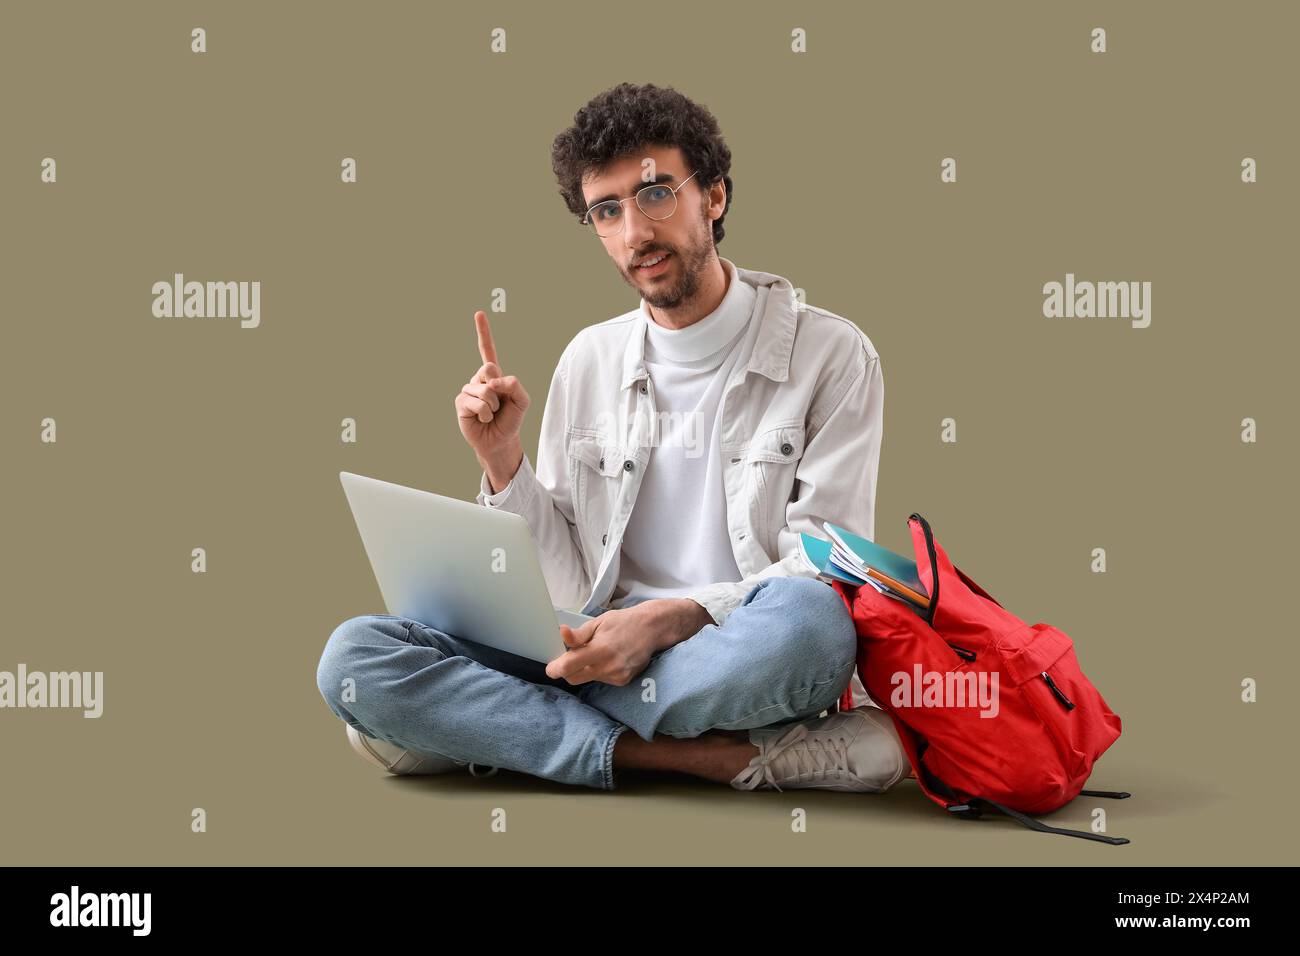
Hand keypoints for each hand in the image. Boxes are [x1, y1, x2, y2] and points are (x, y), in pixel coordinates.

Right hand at [455, 310, 530, 489]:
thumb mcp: (522, 402)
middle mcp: (479, 379)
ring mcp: (468, 390)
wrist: (499, 441)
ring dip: (494, 406)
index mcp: (494, 375)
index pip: (488, 350)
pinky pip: (477, 402)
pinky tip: (483, 419)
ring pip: (485, 390)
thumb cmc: (510, 421)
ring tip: (492, 414)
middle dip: (499, 388)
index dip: (483, 332)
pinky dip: (485, 413)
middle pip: (489, 368)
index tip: (479, 314)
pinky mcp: (461, 403)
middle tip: (500, 404)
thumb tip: (495, 379)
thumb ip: (515, 385)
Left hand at [545, 598, 713, 686]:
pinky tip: (609, 658)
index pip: (569, 667)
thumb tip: (561, 634)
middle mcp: (608, 667)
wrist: (651, 629)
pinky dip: (599, 671)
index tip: (551, 667)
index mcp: (600, 650)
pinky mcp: (623, 681)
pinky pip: (601, 679)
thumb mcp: (599, 623)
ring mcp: (617, 676)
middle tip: (569, 657)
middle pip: (574, 678)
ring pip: (588, 679)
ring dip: (585, 669)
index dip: (555, 669)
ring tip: (597, 652)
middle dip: (567, 670)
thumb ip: (579, 634)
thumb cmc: (623, 623)